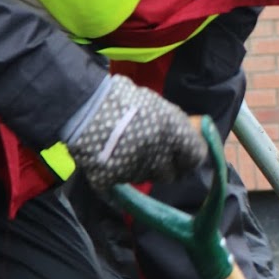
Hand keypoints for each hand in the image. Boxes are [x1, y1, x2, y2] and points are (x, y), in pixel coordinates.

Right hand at [64, 75, 204, 190]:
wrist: (82, 105)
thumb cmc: (119, 97)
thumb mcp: (155, 103)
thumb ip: (174, 122)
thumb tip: (189, 130)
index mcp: (175, 134)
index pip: (196, 156)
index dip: (190, 156)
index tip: (185, 154)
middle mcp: (160, 156)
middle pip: (172, 174)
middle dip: (166, 167)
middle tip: (155, 154)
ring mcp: (137, 170)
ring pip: (146, 177)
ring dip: (142, 169)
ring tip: (127, 151)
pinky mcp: (114, 180)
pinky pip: (120, 181)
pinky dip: (116, 172)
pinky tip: (109, 158)